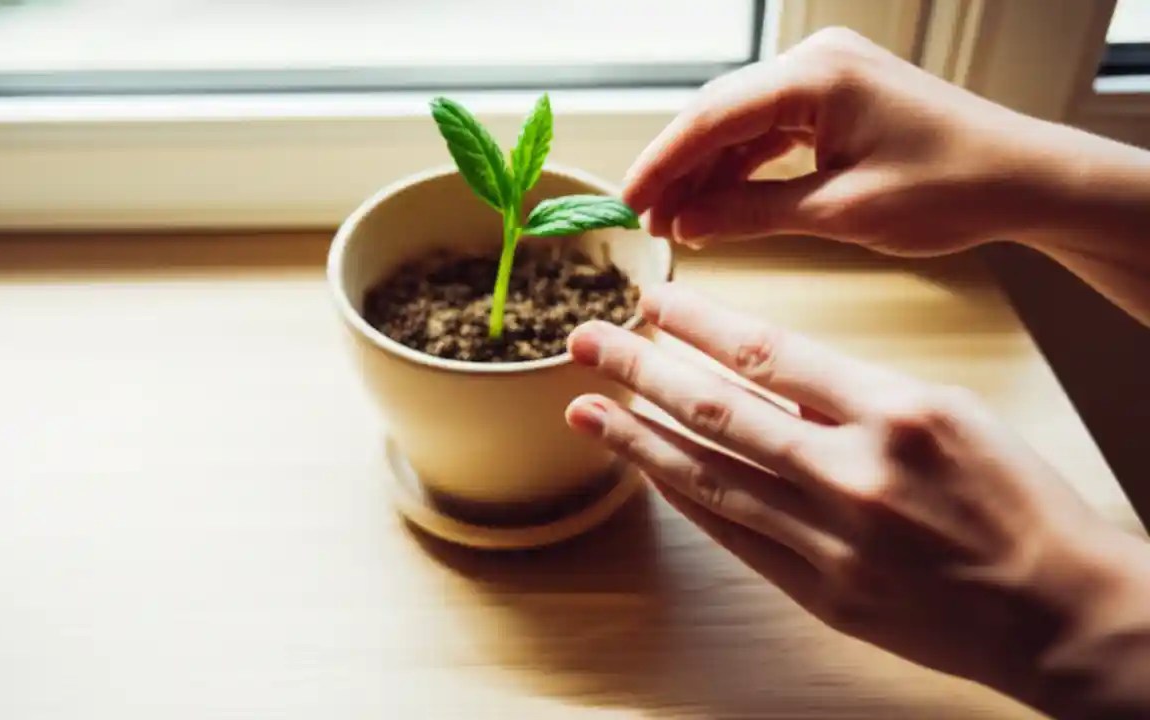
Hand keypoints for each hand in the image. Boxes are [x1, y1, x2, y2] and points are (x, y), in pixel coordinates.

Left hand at [564, 284, 1149, 717]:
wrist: (1057, 609)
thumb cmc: (1015, 501)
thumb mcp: (948, 412)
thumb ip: (853, 393)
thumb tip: (763, 371)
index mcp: (895, 411)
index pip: (769, 352)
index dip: (697, 325)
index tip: (650, 303)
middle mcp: (853, 474)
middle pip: (719, 410)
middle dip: (641, 371)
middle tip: (585, 341)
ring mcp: (831, 539)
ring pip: (709, 476)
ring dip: (637, 439)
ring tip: (584, 409)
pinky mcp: (820, 591)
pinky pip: (732, 533)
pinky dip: (683, 497)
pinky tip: (644, 470)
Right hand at [625, 26, 1149, 323]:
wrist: (1024, 178)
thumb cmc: (950, 190)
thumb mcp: (840, 212)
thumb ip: (751, 213)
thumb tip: (683, 222)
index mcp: (815, 77)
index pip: (710, 117)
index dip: (661, 164)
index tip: (626, 204)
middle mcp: (815, 61)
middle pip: (718, 113)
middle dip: (678, 169)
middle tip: (646, 223)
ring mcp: (827, 74)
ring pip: (740, 122)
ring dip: (708, 171)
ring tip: (677, 223)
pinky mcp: (838, 95)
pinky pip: (770, 127)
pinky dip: (743, 166)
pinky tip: (719, 204)